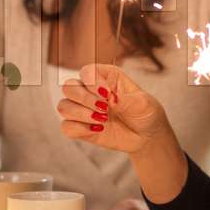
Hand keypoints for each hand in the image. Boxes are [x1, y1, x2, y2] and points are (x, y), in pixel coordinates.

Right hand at [56, 64, 172, 155]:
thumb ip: (126, 99)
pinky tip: (97, 130)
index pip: (86, 72)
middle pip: (68, 87)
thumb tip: (110, 98)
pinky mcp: (81, 127)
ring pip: (63, 106)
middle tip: (104, 109)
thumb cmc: (146, 114)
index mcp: (106, 77)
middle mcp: (91, 90)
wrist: (147, 138)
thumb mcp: (144, 104)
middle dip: (85, 99)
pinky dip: (79, 129)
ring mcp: (84, 109)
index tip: (108, 95)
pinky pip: (66, 126)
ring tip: (102, 121)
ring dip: (81, 115)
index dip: (92, 83)